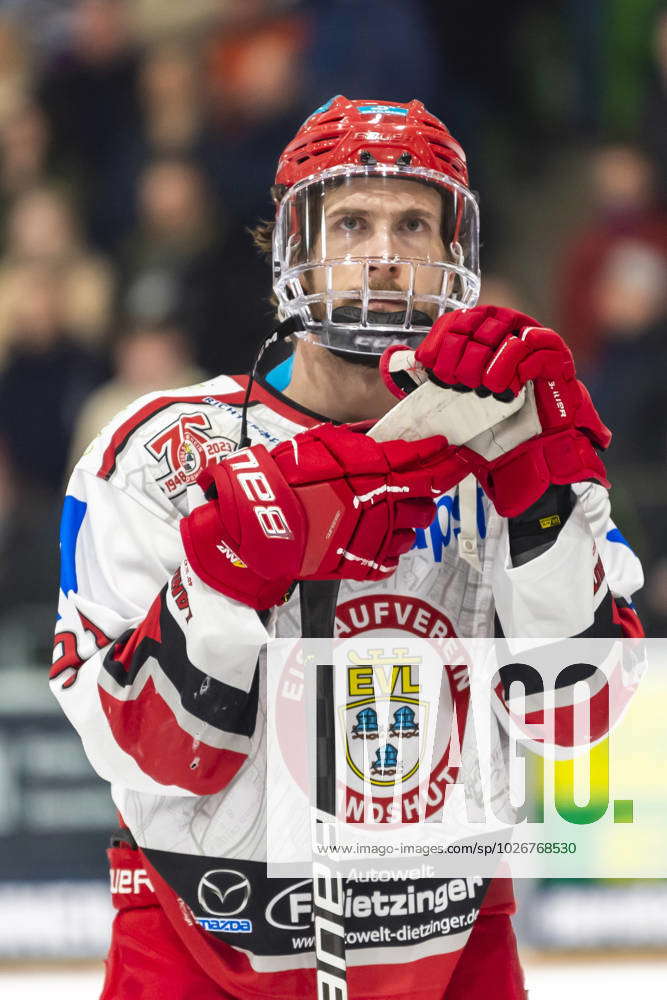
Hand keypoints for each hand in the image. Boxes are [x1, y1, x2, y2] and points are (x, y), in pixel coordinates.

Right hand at [180, 423, 468, 609]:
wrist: (257, 519)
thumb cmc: (287, 475)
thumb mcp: (327, 444)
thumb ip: (367, 445)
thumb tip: (396, 443)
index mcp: (374, 474)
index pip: (428, 467)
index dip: (451, 461)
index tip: (462, 456)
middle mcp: (381, 507)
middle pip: (428, 501)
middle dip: (427, 491)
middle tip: (412, 483)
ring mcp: (372, 538)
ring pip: (413, 531)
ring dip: (407, 518)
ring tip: (384, 510)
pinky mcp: (359, 563)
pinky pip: (392, 557)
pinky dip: (388, 545)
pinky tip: (371, 533)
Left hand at [409, 306, 610, 515]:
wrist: (528, 451)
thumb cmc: (489, 423)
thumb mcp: (447, 400)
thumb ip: (421, 380)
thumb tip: (390, 360)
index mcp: (482, 331)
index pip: (456, 319)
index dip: (439, 341)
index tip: (430, 368)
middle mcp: (508, 327)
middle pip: (478, 322)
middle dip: (461, 356)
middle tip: (457, 385)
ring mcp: (535, 339)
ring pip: (505, 332)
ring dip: (487, 363)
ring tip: (483, 390)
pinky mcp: (557, 356)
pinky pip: (534, 346)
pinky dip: (515, 367)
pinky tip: (507, 390)